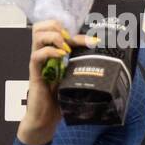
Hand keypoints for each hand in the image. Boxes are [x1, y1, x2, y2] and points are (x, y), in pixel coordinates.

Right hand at [19, 20, 96, 144]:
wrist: (46, 117)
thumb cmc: (61, 99)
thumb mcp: (77, 80)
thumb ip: (85, 70)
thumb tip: (109, 65)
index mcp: (54, 54)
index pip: (58, 31)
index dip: (75, 32)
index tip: (92, 41)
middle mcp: (44, 54)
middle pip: (42, 27)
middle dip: (57, 26)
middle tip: (70, 40)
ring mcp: (39, 62)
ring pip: (37, 35)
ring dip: (54, 36)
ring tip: (66, 48)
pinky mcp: (35, 72)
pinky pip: (37, 55)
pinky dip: (50, 52)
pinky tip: (62, 57)